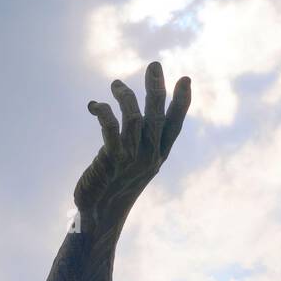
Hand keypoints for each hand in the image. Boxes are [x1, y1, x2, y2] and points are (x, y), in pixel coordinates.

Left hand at [74, 62, 190, 235]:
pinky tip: (94, 106)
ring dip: (124, 97)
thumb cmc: (114, 187)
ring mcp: (131, 158)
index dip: (181, 103)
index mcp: (157, 156)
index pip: (174, 126)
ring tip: (116, 84)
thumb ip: (139, 144)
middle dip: (156, 88)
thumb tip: (137, 118)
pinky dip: (103, 112)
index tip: (186, 80)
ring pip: (134, 118)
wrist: (99, 215)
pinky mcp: (112, 159)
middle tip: (154, 65)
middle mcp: (149, 156)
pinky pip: (110, 127)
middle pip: (157, 116)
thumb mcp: (134, 166)